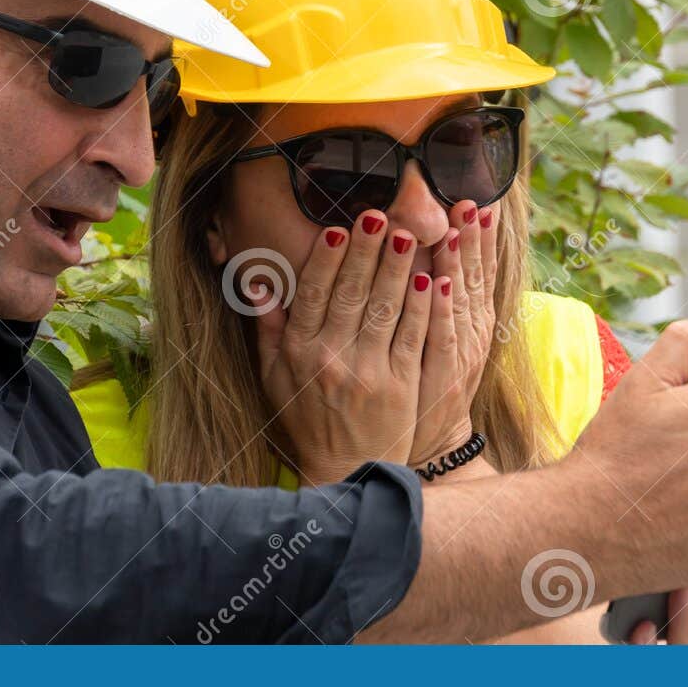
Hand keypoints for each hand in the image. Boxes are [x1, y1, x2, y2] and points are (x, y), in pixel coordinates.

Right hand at [249, 210, 430, 484]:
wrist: (346, 471)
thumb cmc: (308, 419)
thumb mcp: (274, 378)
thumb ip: (268, 330)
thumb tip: (256, 284)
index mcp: (299, 352)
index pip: (313, 295)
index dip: (326, 260)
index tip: (337, 227)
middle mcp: (331, 359)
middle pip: (351, 294)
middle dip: (366, 251)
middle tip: (378, 215)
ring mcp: (368, 372)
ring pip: (385, 308)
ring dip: (397, 267)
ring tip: (407, 233)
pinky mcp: (402, 385)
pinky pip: (413, 335)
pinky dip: (423, 304)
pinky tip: (431, 276)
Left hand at [409, 199, 495, 467]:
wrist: (431, 443)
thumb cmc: (426, 386)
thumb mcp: (441, 337)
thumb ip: (438, 298)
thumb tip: (430, 253)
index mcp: (472, 319)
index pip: (479, 269)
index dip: (482, 237)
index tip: (482, 201)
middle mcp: (472, 330)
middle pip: (476, 276)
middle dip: (474, 237)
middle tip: (472, 200)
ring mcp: (459, 351)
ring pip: (461, 298)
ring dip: (460, 261)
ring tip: (458, 226)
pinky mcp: (440, 373)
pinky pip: (441, 334)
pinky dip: (440, 307)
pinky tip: (437, 281)